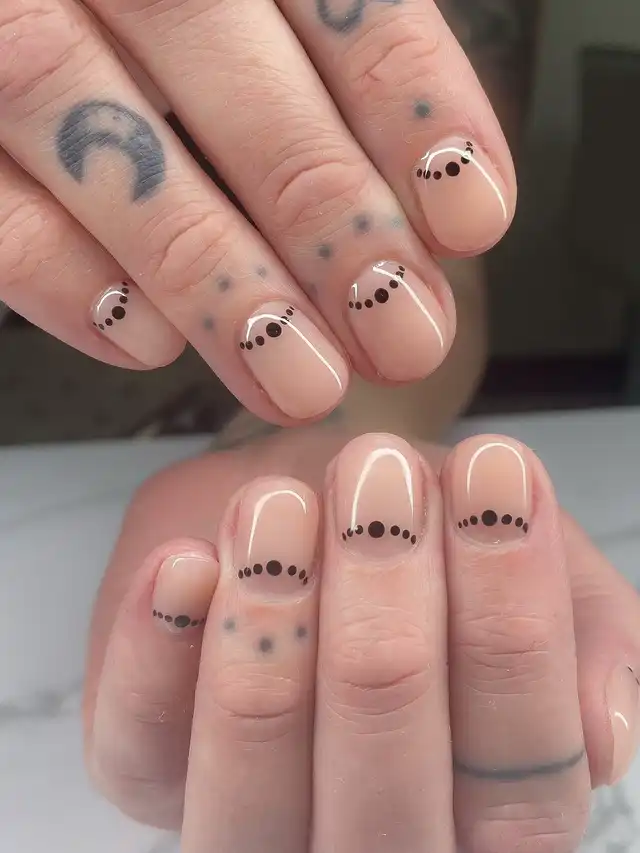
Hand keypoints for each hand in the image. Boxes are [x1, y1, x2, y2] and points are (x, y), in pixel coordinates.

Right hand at [0, 0, 514, 423]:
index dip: (417, 115)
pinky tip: (142, 340)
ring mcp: (8, 28)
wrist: (11, 1)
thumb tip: (416, 206)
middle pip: (243, 87)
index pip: (346, 2)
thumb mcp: (244, 6)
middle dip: (334, 224)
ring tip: (294, 374)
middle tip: (396, 329)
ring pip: (111, 147)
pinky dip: (68, 277)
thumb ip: (319, 63)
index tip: (472, 217)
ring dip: (217, 276)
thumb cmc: (138, 15)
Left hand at [84, 428, 639, 851]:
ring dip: (274, 636)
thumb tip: (603, 732)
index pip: (520, 788)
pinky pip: (137, 741)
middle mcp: (366, 841)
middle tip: (383, 488)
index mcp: (476, 816)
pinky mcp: (142, 767)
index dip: (514, 638)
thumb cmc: (419, 531)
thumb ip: (584, 635)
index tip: (498, 488)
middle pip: (387, 805)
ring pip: (252, 792)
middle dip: (390, 637)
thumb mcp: (524, 563)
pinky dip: (159, 650)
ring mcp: (244, 818)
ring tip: (281, 509)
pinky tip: (186, 562)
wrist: (302, 494)